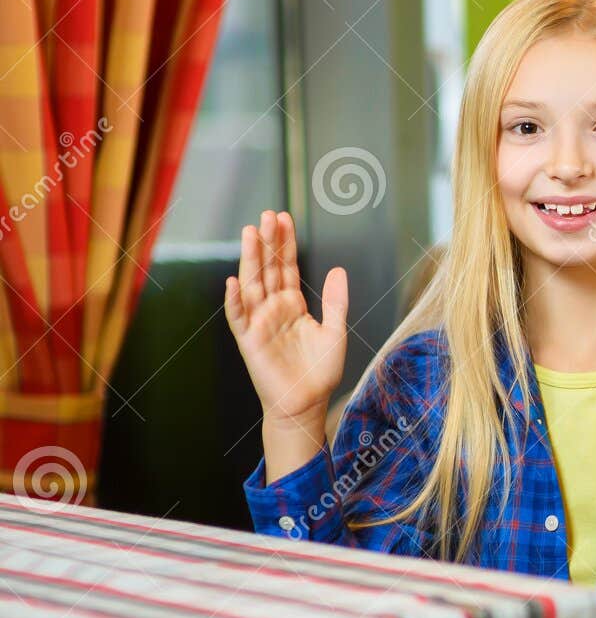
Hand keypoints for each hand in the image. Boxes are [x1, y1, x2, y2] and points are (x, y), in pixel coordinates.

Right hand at [224, 210, 348, 428]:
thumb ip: (336, 301)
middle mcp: (273, 308)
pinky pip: (239, 317)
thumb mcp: (336, 331)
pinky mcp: (250, 340)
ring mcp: (260, 322)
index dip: (286, 243)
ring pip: (252, 284)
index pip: (287, 267)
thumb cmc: (320, 371)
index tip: (284, 217)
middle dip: (268, 242)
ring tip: (250, 233)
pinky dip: (236, 299)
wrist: (307, 403)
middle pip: (268, 268)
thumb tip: (338, 269)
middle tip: (267, 214)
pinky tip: (234, 280)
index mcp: (293, 304)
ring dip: (250, 259)